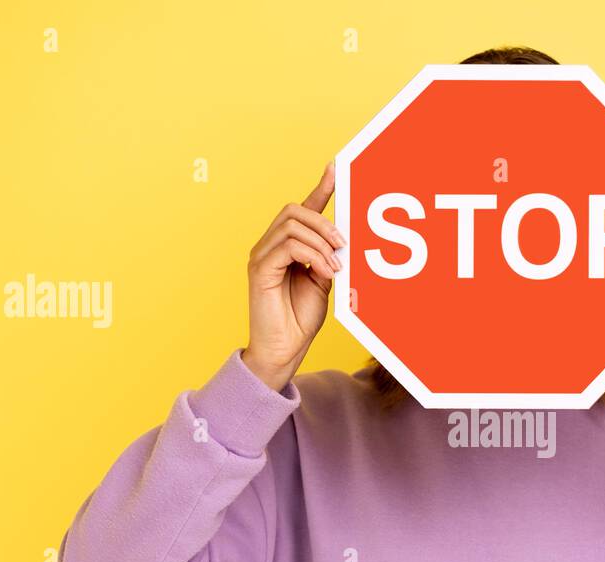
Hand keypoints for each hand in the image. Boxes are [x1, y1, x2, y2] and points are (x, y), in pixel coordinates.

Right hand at [242, 163, 346, 390]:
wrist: (285, 348)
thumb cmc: (301, 318)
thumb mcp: (324, 281)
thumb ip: (330, 257)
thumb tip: (345, 238)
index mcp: (287, 246)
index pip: (303, 209)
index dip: (320, 188)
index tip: (337, 169)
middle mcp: (270, 245)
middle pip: (295, 210)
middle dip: (324, 222)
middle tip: (343, 245)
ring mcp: (262, 255)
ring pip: (293, 224)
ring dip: (322, 242)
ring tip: (336, 266)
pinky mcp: (259, 268)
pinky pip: (288, 245)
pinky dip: (313, 255)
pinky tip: (326, 272)